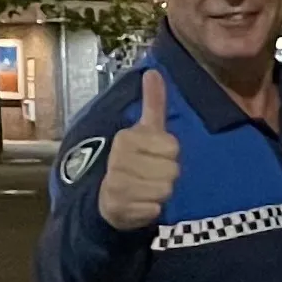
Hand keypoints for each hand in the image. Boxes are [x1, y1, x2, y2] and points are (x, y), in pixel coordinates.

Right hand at [96, 67, 180, 231]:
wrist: (108, 199)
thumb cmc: (133, 162)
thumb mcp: (144, 131)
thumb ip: (153, 103)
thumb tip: (153, 71)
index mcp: (127, 138)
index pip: (173, 147)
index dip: (169, 155)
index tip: (154, 156)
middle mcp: (119, 159)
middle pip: (172, 170)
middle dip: (166, 176)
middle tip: (150, 175)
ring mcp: (117, 184)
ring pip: (165, 190)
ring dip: (160, 194)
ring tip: (145, 189)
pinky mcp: (120, 208)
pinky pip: (155, 209)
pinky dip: (152, 209)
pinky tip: (140, 204)